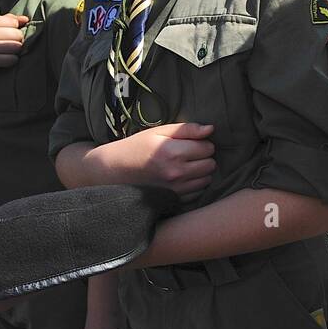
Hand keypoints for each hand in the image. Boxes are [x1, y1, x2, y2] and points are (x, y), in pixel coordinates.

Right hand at [0, 14, 28, 85]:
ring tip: (5, 54)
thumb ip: (4, 22)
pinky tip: (2, 62)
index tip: (7, 37)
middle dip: (17, 42)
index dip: (15, 30)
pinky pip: (12, 59)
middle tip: (8, 48)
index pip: (12, 21)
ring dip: (15, 52)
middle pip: (17, 34)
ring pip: (16, 46)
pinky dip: (11, 61)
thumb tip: (25, 19)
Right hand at [88, 122, 216, 196]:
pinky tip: (183, 178)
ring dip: (201, 172)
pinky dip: (195, 184)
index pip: (208, 148)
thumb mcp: (159, 132)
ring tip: (186, 165)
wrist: (115, 170)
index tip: (191, 143)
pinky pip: (198, 192)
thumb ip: (187, 130)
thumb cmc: (138, 146)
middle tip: (189, 154)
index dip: (202, 143)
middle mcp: (176, 172)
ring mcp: (175, 188)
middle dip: (204, 157)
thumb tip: (211, 129)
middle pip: (211, 164)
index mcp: (172, 152)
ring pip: (207, 179)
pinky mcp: (174, 199)